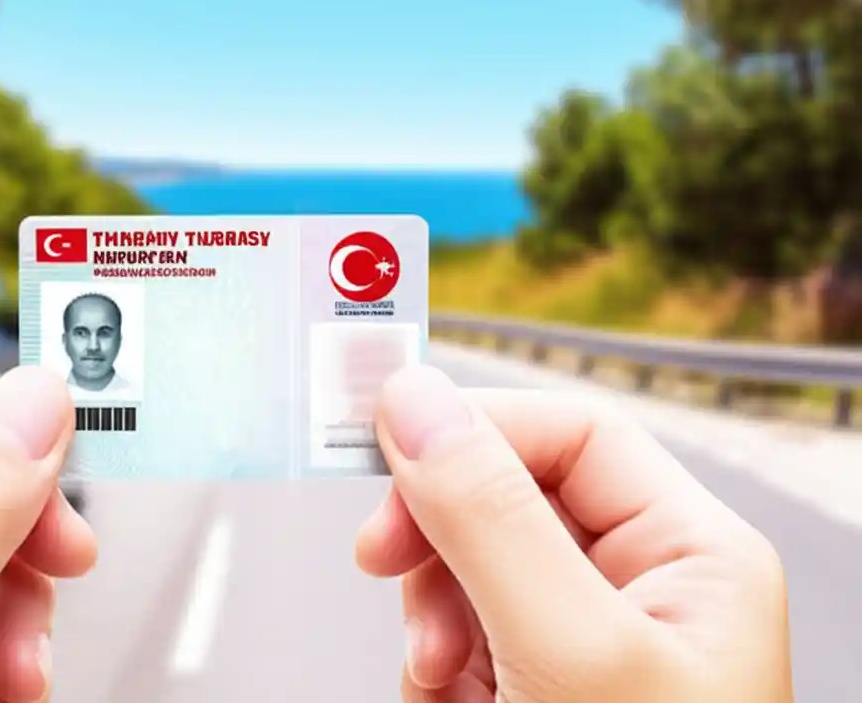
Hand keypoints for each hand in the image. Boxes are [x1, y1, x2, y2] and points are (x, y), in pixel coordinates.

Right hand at [356, 367, 792, 701]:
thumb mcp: (571, 651)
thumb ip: (492, 522)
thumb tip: (415, 402)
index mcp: (691, 555)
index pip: (571, 433)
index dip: (474, 428)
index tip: (385, 444)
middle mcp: (640, 589)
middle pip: (503, 499)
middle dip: (437, 540)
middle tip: (385, 563)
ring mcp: (582, 643)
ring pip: (466, 572)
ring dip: (429, 621)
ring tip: (441, 679)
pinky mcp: (534, 686)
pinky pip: (456, 639)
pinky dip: (434, 673)